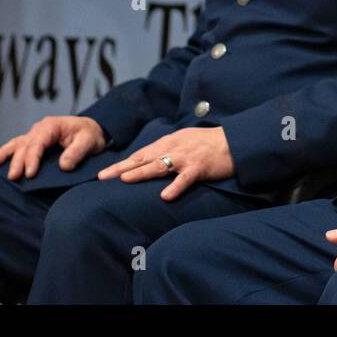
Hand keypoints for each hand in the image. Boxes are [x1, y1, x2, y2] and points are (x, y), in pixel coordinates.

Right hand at [0, 115, 106, 180]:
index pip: (38, 143)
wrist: (91, 130)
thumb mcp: (89, 142)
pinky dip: (4, 152)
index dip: (32, 159)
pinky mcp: (32, 142)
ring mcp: (34, 134)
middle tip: (13, 177)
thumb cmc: (90, 136)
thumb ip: (77, 152)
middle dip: (17, 161)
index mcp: (52, 126)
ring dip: (4, 154)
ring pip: (16, 144)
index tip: (29, 174)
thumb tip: (64, 166)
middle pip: (25, 145)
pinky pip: (16, 146)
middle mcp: (39, 128)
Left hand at [96, 127, 234, 199]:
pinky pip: (185, 179)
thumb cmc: (208, 143)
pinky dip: (175, 187)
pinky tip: (166, 196)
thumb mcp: (183, 140)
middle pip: (143, 159)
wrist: (234, 141)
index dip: (121, 163)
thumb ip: (166, 150)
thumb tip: (148, 161)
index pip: (140, 154)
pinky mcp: (199, 167)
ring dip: (142, 173)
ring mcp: (186, 158)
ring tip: (125, 179)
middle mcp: (173, 148)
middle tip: (102, 177)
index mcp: (168, 142)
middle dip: (121, 168)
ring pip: (159, 165)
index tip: (104, 173)